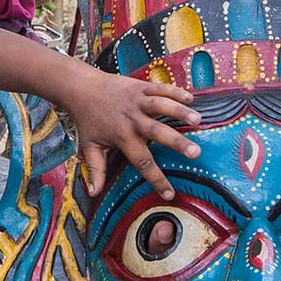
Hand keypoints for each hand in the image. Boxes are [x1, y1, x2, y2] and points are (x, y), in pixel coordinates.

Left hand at [68, 70, 199, 200]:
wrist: (82, 88)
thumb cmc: (88, 120)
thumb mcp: (89, 146)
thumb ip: (95, 170)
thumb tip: (94, 193)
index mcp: (122, 137)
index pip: (142, 162)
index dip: (156, 179)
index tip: (169, 194)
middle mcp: (132, 119)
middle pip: (157, 132)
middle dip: (177, 142)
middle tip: (195, 152)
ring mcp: (137, 101)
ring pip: (162, 105)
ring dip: (180, 112)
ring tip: (198, 120)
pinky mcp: (140, 87)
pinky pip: (160, 88)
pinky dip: (175, 92)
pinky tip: (191, 99)